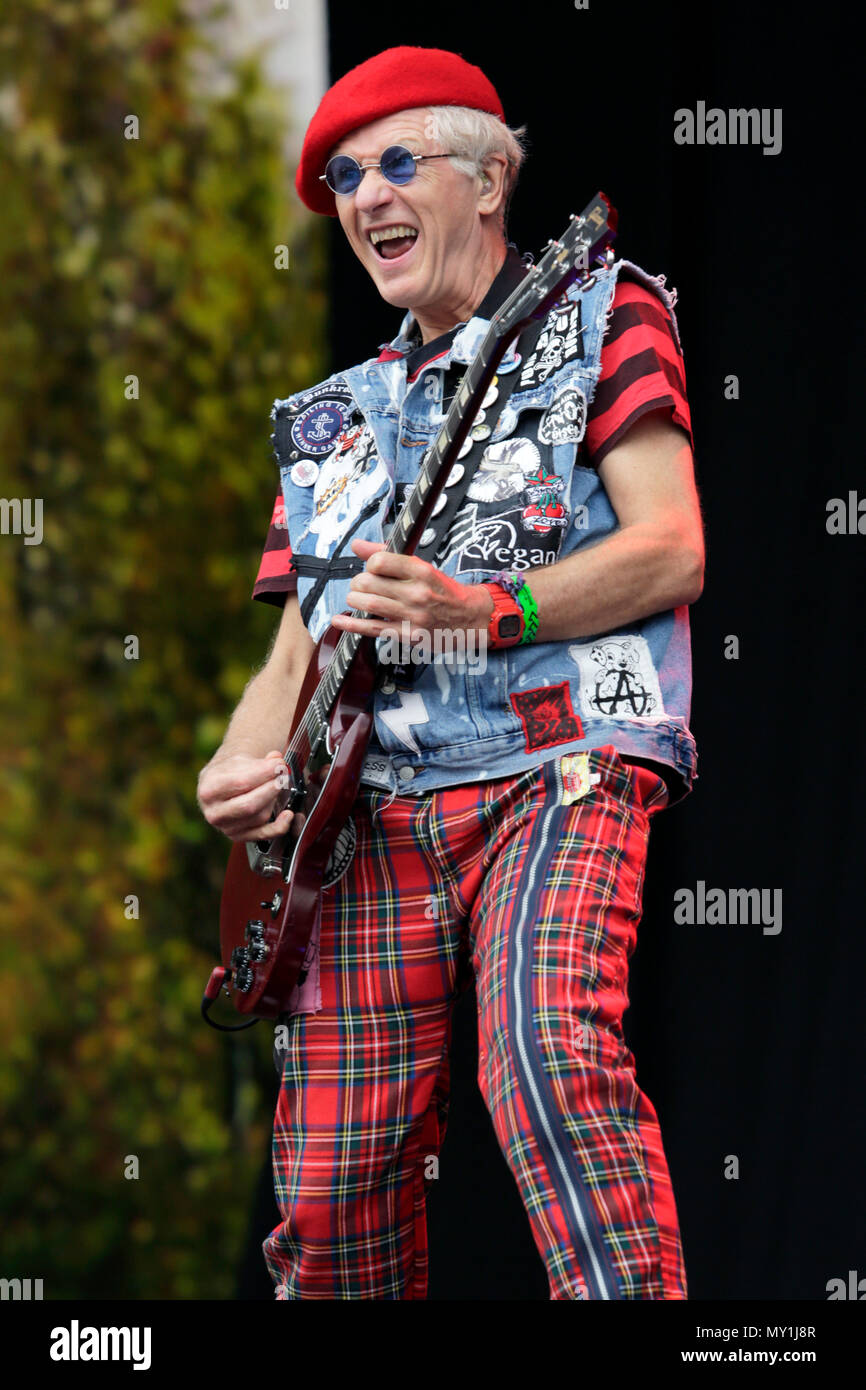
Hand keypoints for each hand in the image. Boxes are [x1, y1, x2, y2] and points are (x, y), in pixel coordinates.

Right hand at [196, 748, 294, 842]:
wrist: (218, 784)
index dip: (265, 773)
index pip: (242, 782)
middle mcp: (214, 812)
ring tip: (276, 784)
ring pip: (259, 817)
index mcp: (208, 789)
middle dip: (272, 788)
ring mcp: (225, 827)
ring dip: (274, 800)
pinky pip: (263, 834)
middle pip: (250, 804)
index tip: (279, 764)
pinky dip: (280, 826)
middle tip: (283, 775)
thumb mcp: (239, 760)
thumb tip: (277, 761)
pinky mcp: (238, 836)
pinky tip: (288, 815)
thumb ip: (259, 761)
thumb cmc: (229, 771)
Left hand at [329, 538, 492, 641]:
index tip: (373, 570)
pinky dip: (352, 624)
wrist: (470, 617)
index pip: (379, 561)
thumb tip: (357, 544)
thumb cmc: (443, 591)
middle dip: (357, 583)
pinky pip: (373, 628)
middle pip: (368, 583)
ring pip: (368, 604)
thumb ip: (387, 554)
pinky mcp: (410, 635)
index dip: (369, 564)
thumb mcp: (421, 567)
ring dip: (355, 600)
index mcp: (420, 570)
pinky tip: (339, 621)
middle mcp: (417, 592)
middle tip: (361, 586)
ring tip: (357, 599)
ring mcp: (413, 615)